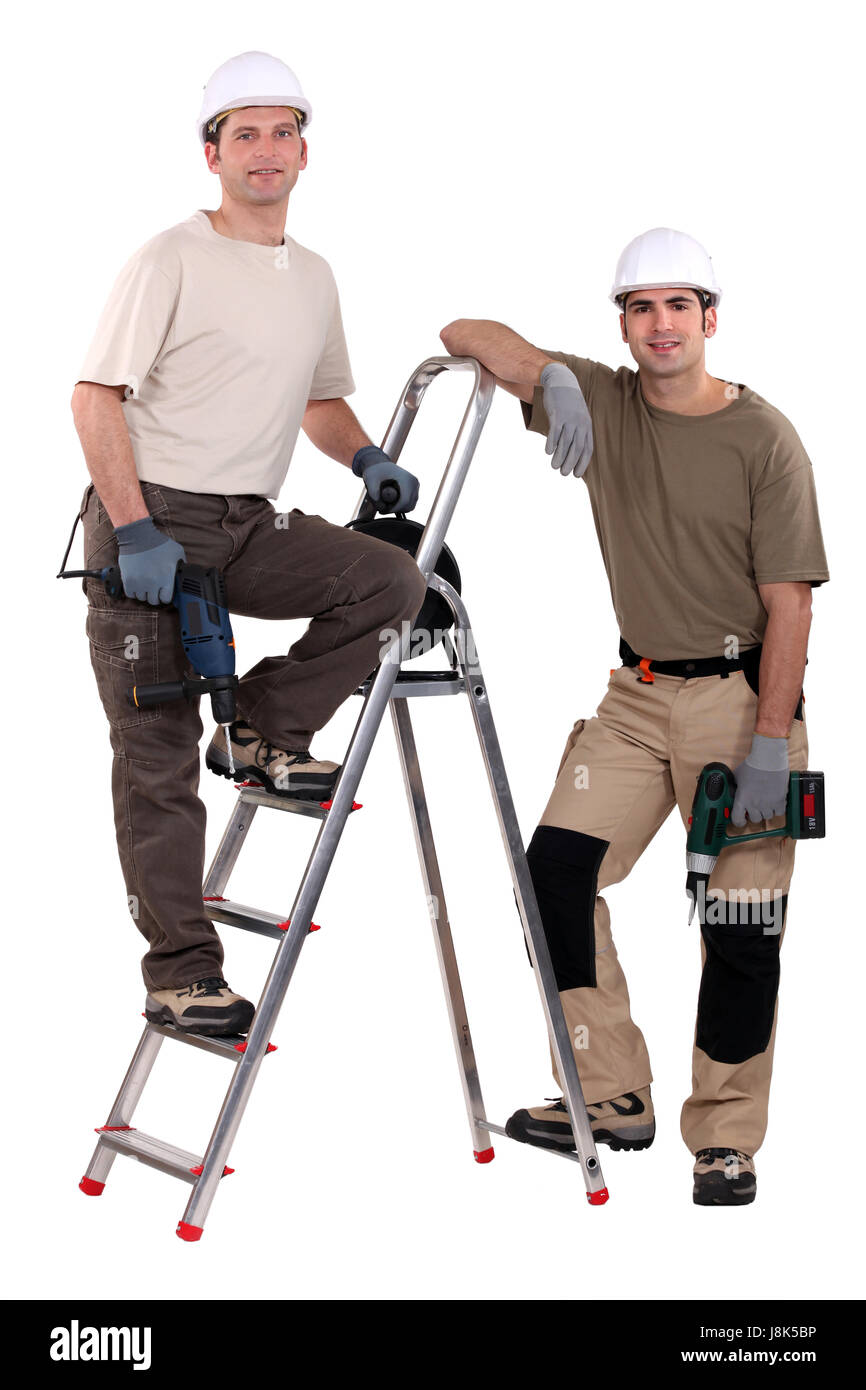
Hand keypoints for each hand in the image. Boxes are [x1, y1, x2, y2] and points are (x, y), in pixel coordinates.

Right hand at [115, 515, 185, 604]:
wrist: (138, 535)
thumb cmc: (159, 543)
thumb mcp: (177, 552)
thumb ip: (181, 565)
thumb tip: (184, 574)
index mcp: (166, 578)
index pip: (166, 599)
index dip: (165, 595)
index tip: (163, 591)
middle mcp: (153, 583)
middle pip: (153, 601)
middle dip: (155, 595)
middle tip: (154, 587)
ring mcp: (139, 582)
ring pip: (141, 598)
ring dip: (144, 592)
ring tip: (145, 583)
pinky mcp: (127, 580)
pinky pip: (130, 594)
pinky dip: (133, 591)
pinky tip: (137, 583)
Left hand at [352, 446, 419, 512]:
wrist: (380, 465)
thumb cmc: (375, 471)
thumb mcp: (370, 479)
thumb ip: (373, 493)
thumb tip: (381, 507)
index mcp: (406, 479)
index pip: (405, 501)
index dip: (394, 509)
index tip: (383, 510)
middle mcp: (414, 483)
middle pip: (409, 506)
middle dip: (395, 510)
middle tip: (382, 507)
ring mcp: (415, 487)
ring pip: (410, 507)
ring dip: (398, 508)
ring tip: (385, 502)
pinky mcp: (414, 490)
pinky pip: (409, 504)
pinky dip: (400, 506)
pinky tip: (390, 501)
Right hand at [541, 362, 593, 477]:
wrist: (561, 381)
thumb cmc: (569, 404)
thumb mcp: (578, 416)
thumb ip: (578, 432)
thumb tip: (573, 452)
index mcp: (587, 426)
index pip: (587, 448)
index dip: (582, 463)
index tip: (576, 475)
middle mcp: (580, 423)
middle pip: (577, 447)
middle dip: (570, 463)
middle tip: (563, 474)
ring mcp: (569, 418)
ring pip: (565, 442)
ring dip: (559, 456)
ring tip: (554, 467)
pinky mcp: (557, 414)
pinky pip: (555, 432)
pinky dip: (552, 443)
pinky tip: (548, 452)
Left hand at [731, 734, 789, 825]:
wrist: (769, 758)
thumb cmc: (753, 764)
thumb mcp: (737, 776)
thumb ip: (734, 787)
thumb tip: (731, 793)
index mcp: (742, 799)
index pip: (737, 819)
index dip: (739, 822)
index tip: (742, 820)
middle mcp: (754, 804)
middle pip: (755, 819)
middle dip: (755, 814)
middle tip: (756, 806)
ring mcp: (768, 803)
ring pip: (768, 816)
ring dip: (767, 811)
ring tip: (766, 800)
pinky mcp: (780, 800)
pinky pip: (780, 813)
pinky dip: (778, 809)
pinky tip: (775, 801)